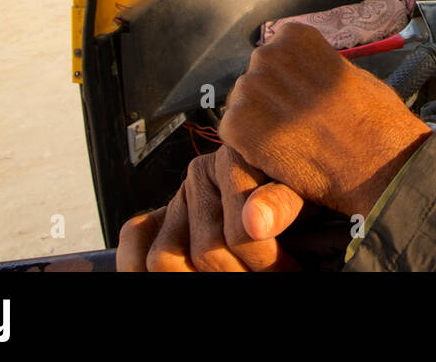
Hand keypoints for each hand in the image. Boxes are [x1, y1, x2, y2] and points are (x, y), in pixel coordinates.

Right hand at [116, 143, 302, 271]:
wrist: (288, 189)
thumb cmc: (297, 192)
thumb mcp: (302, 191)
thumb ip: (282, 203)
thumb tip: (255, 223)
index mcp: (235, 157)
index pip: (239, 230)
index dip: (264, 260)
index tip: (287, 269)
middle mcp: (200, 173)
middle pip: (205, 250)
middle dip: (238, 274)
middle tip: (264, 276)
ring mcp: (177, 198)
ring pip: (165, 258)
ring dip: (200, 278)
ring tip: (234, 276)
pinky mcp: (157, 217)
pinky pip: (134, 241)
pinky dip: (140, 267)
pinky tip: (187, 273)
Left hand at [219, 22, 430, 217]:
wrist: (378, 162)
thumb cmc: (375, 120)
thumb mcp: (350, 72)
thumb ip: (317, 66)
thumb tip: (302, 72)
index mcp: (295, 36)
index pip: (275, 56)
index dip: (290, 83)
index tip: (307, 101)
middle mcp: (267, 54)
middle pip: (256, 80)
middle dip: (271, 102)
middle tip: (301, 126)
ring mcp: (250, 88)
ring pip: (243, 106)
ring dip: (260, 124)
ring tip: (295, 141)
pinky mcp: (237, 124)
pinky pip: (233, 134)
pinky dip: (251, 148)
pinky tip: (282, 155)